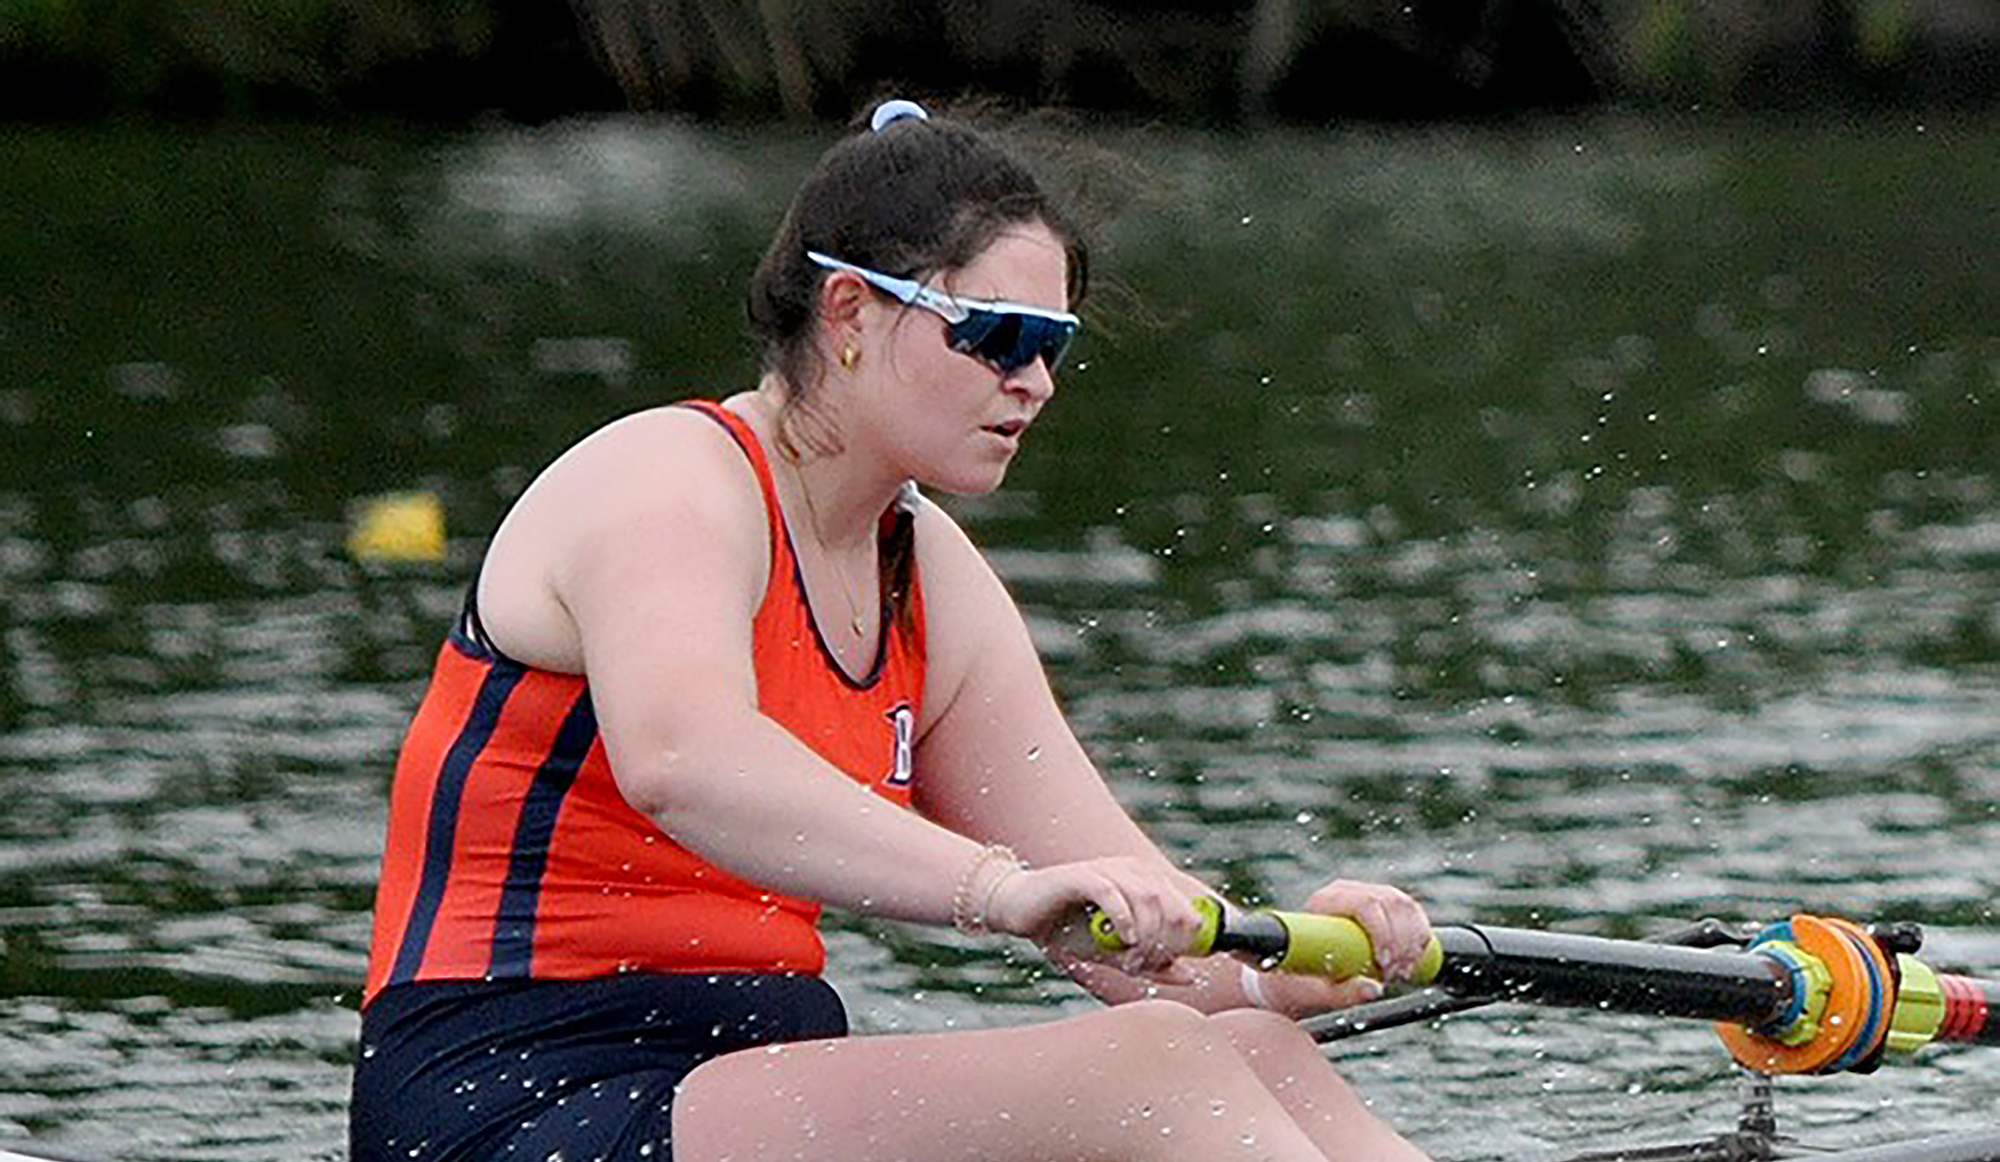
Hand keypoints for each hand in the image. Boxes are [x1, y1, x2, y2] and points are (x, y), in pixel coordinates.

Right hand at [985, 856, 1202, 979]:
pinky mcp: (1082, 875)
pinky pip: (1112, 892)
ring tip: (1131, 959)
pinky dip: (1123, 918)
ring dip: (1145, 935)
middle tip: (1146, 965)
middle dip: (1165, 942)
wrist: (1021, 910)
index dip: (1184, 943)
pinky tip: (1122, 938)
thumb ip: (1152, 963)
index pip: (1186, 910)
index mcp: (1146, 882)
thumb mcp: (1115, 952)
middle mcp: (1132, 870)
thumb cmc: (1068, 928)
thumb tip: (1190, 976)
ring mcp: (1107, 869)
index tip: (1167, 966)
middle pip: (1171, 904)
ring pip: (1147, 898)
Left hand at [1301, 878, 1431, 982]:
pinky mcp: (1385, 906)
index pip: (1365, 903)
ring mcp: (1369, 894)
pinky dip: (1419, 940)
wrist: (1296, 974)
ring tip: (1401, 973)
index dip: (1383, 932)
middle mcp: (1348, 892)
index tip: (1384, 965)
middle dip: (1401, 943)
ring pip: (1406, 907)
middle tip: (1394, 976)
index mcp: (1325, 901)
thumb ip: (1341, 993)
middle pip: (1391, 903)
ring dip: (1412, 943)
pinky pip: (1413, 914)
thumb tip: (1373, 990)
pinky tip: (1410, 963)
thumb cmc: (1297, 980)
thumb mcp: (1313, 991)